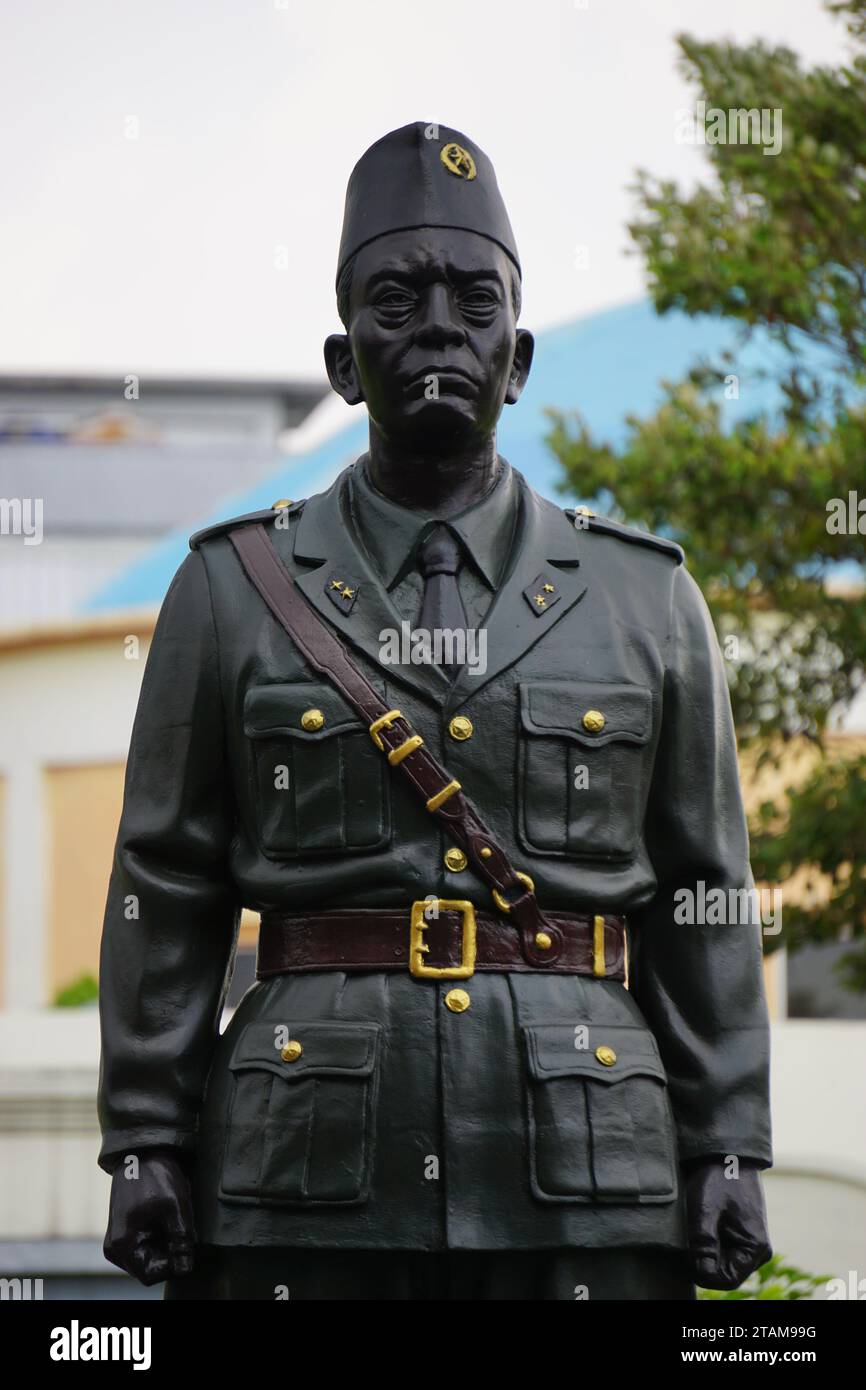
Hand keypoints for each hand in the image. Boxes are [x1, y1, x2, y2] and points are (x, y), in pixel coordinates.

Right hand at [104, 1147, 195, 1285]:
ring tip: (173, 1218)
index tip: (187, 1244)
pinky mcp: (124, 1234)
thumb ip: (181, 1240)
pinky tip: (166, 1217)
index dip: (173, 1264)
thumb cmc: (156, 1175)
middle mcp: (115, 1248)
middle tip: (182, 1227)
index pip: (151, 1275)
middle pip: (150, 1268)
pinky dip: (160, 1237)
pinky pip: (146, 1246)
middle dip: (170, 1252)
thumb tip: (185, 1268)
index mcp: (122, 1244)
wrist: (141, 1150)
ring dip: (166, 1244)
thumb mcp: (175, 1207)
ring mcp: (117, 1242)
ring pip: (150, 1257)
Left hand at [684, 1156, 771, 1290]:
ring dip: (706, 1252)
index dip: (702, 1273)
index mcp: (755, 1247)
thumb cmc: (718, 1178)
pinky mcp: (743, 1235)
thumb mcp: (705, 1209)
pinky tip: (701, 1227)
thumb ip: (704, 1243)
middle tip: (688, 1239)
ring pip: (723, 1263)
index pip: (726, 1280)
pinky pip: (724, 1251)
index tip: (686, 1255)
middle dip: (704, 1262)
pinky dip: (710, 1244)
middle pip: (725, 1273)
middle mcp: (758, 1251)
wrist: (728, 1153)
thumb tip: (702, 1273)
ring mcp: (751, 1243)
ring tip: (695, 1229)